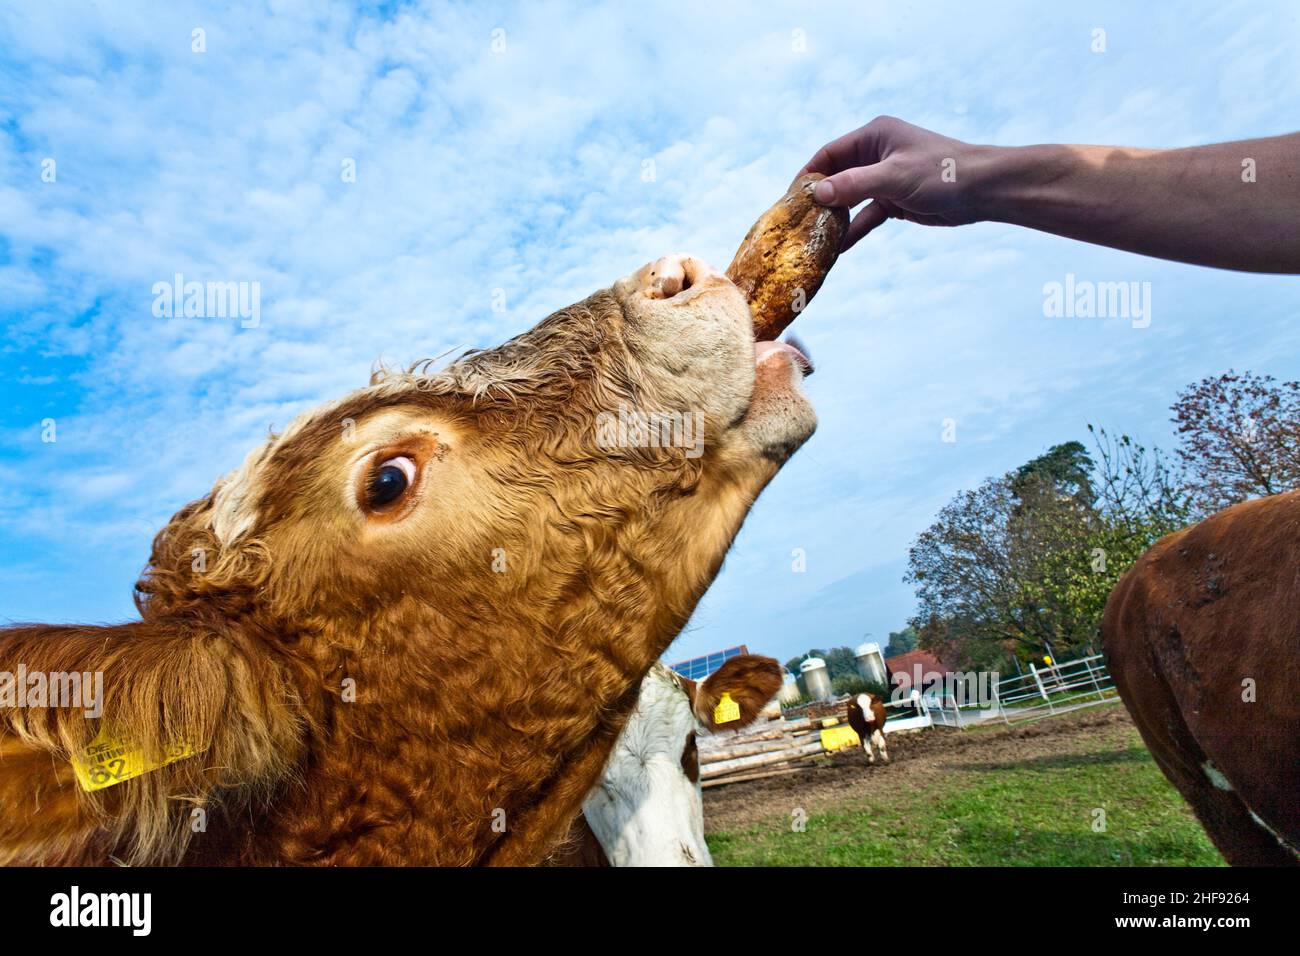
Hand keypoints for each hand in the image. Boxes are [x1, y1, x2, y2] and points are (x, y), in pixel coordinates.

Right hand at [798, 116, 987, 249]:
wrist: (983, 190)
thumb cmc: (942, 172)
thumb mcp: (893, 177)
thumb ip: (853, 185)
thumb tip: (816, 194)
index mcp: (874, 136)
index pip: (829, 154)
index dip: (808, 175)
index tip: (790, 198)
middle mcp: (876, 154)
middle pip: (836, 177)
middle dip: (818, 199)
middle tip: (796, 222)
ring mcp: (885, 178)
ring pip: (850, 199)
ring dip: (834, 218)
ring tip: (812, 238)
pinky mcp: (894, 200)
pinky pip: (866, 215)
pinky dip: (854, 230)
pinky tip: (838, 248)